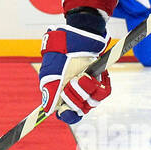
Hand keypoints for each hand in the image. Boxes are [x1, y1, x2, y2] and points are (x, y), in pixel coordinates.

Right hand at [38, 8, 110, 124]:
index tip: (71, 111)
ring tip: (86, 75)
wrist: (81, 35)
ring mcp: (86, 85)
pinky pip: (104, 92)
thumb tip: (47, 112)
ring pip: (92, 101)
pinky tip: (98, 75)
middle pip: (79, 108)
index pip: (64, 113)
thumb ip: (50, 93)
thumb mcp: (53, 73)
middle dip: (78, 96)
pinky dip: (102, 85)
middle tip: (75, 81)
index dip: (68, 114)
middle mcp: (72, 90)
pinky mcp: (98, 79)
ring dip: (89, 88)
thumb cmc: (63, 52)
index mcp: (58, 90)